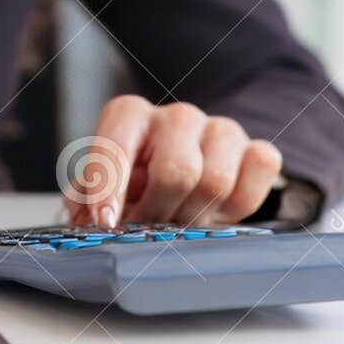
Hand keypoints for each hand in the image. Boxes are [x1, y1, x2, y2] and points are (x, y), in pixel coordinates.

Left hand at [62, 96, 283, 227]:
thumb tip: (84, 219)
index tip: (106, 222)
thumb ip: (88, 199)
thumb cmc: (137, 180)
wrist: (188, 176)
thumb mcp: (104, 186)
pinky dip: (237, 206)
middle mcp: (176, 115)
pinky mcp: (256, 149)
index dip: (109, 188)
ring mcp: (220, 128)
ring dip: (195, 215)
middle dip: (160, 211)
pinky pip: (258, 174)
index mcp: (129, 116)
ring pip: (217, 180)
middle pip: (176, 171)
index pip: (115, 148)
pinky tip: (215, 209)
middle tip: (149, 227)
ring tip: (178, 220)